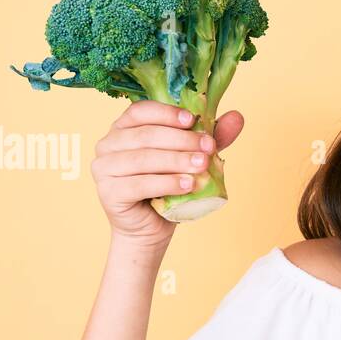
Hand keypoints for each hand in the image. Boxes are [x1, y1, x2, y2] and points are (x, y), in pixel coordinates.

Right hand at [90, 101, 244, 245]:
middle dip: (181, 140)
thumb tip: (237, 117)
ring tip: (201, 166)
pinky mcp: (108, 192)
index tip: (193, 120)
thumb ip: (211, 137)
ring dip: (176, 161)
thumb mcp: (192, 158)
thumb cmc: (168, 189)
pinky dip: (166, 183)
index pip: (141, 111)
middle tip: (207, 147)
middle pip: (145, 135)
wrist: (151, 228)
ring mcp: (103, 168)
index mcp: (124, 128)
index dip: (167, 113)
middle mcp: (108, 144)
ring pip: (143, 159)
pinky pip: (139, 184)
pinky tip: (188, 185)